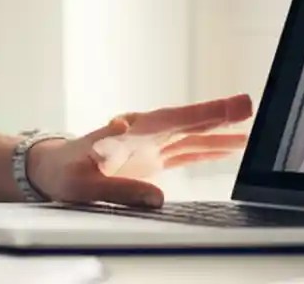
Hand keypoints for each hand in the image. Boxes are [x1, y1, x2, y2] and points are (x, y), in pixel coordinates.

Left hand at [27, 94, 252, 207]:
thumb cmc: (63, 173)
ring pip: (191, 136)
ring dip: (219, 133)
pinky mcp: (152, 158)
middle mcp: (144, 133)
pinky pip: (186, 151)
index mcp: (128, 132)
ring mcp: (150, 144)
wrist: (51, 169)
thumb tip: (157, 198)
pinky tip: (230, 148)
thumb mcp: (83, 186)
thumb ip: (119, 190)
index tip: (228, 106)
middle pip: (186, 122)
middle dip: (217, 114)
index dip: (201, 113)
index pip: (172, 120)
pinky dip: (208, 149)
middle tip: (250, 105)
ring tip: (252, 133)